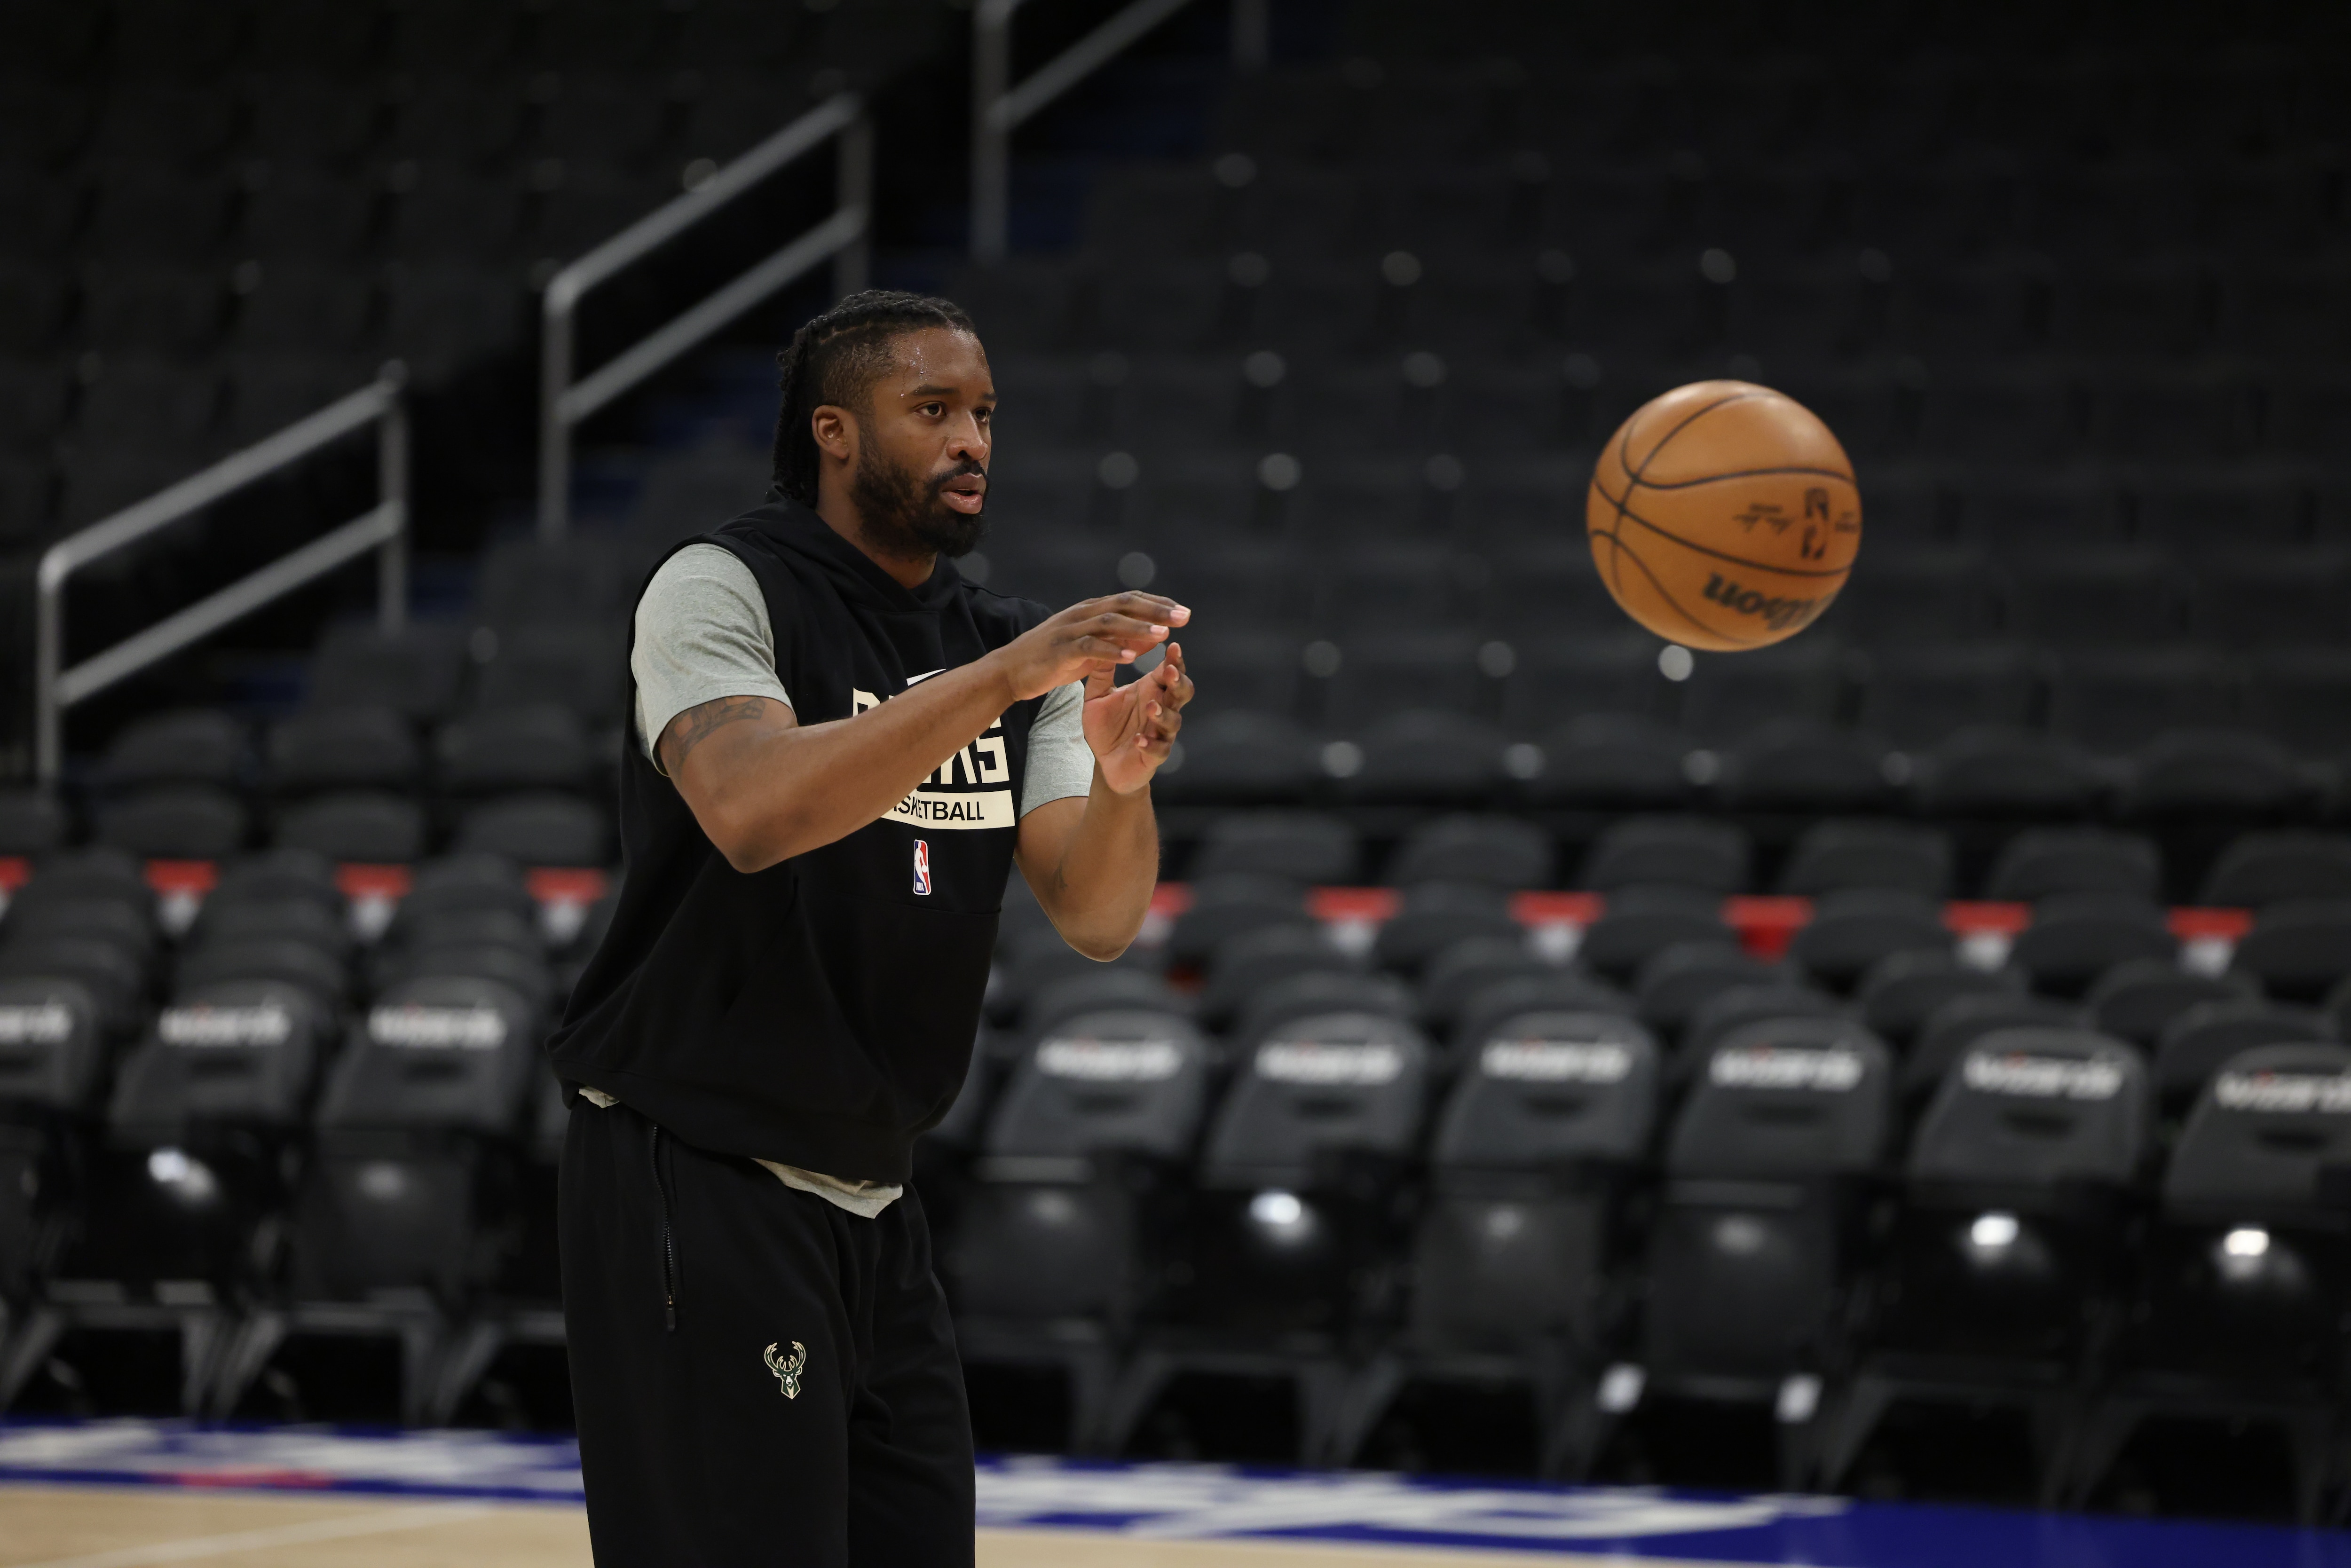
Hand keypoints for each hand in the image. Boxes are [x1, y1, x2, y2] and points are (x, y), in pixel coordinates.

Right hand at [989, 592, 1189, 702]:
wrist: (1010, 671)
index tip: (1183, 611)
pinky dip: (1111, 652)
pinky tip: (1131, 659)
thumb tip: (1153, 634)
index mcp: (1090, 611)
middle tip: (1183, 617)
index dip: (1157, 603)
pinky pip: (1089, 648)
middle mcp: (1082, 614)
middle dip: (1156, 609)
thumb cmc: (1052, 659)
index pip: (1130, 600)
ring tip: (1163, 634)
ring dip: (1138, 627)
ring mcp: (1070, 630)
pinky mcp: (1060, 650)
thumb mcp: (1091, 648)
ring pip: (1109, 622)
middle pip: (1124, 604)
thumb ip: (1120, 640)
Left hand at [1083, 641, 1192, 795]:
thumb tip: (1101, 639)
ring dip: (1164, 713)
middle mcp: (1161, 709)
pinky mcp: (1154, 755)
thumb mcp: (1097, 696)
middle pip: (1182, 692)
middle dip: (1179, 682)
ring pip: (1173, 721)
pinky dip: (1150, 744)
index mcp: (1151, 690)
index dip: (1174, 660)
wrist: (1105, 763)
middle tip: (1170, 671)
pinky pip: (1159, 749)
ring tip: (1151, 707)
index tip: (1172, 645)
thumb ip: (1100, 672)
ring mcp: (1160, 733)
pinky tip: (1138, 739)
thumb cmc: (1106, 726)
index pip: (1169, 671)